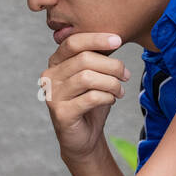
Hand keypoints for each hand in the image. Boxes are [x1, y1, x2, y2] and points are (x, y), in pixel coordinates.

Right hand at [40, 32, 131, 162]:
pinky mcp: (61, 113)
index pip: (73, 42)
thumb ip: (98, 59)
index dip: (96, 39)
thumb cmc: (90, 103)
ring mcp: (52, 95)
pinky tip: (111, 100)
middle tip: (126, 75)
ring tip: (120, 90)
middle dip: (111, 65)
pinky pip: (90, 98)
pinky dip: (107, 97)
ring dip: (111, 83)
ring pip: (87, 78)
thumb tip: (114, 38)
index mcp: (56, 63)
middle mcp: (50, 77)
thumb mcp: (94, 76)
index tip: (118, 40)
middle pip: (84, 59)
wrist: (84, 137)